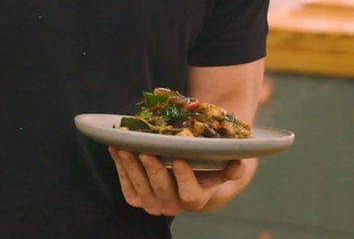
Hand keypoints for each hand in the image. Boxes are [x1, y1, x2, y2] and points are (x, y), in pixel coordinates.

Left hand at [108, 147, 248, 215]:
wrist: (191, 181)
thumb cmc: (209, 170)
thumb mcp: (223, 168)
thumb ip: (231, 167)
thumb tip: (238, 162)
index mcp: (196, 200)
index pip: (190, 194)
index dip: (184, 178)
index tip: (179, 159)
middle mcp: (173, 205)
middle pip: (161, 190)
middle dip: (152, 170)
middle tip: (146, 151)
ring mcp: (152, 203)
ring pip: (140, 187)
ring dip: (130, 167)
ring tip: (124, 147)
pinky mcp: (137, 198)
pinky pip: (126, 185)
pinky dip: (119, 167)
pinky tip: (115, 148)